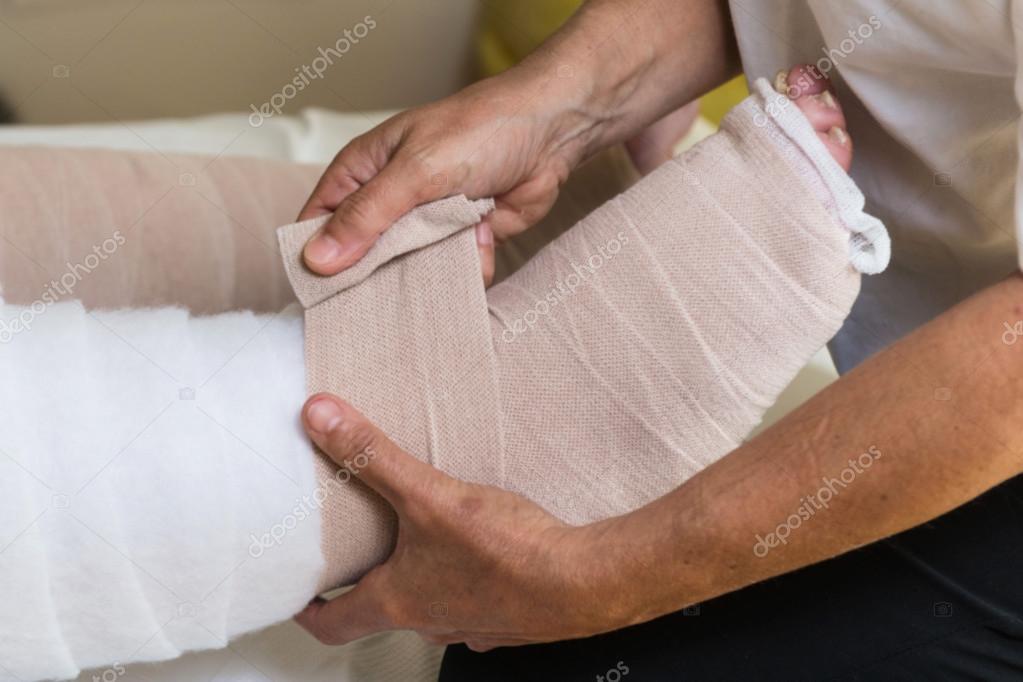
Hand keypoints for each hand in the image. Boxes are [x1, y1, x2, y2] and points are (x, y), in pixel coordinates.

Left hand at [294, 393, 620, 650]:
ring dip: (419, 580)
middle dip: (367, 584)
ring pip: (430, 607)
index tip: (299, 594)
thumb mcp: (428, 494)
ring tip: (423, 543)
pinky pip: (473, 602)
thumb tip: (320, 418)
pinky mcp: (508, 619)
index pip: (332, 623)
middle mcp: (430, 622)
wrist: (582, 581)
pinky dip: (465, 581)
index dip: (309, 609)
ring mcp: (471, 625)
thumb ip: (372, 455)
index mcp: (398, 601)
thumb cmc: (508, 551)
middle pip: (381, 613)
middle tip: (360, 555)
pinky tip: (481, 553)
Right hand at [297, 71, 589, 284]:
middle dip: (372, 279)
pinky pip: (452, 272)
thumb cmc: (479, 130)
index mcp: (363, 172)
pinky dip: (466, 270)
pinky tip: (480, 247)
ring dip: (424, 277)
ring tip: (437, 275)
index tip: (317, 298)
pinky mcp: (462, 238)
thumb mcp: (415, 171)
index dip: (315, 258)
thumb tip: (317, 259)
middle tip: (376, 307)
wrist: (552, 132)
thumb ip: (367, 216)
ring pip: (408, 270)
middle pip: (362, 255)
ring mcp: (426, 221)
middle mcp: (390, 200)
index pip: (319, 222)